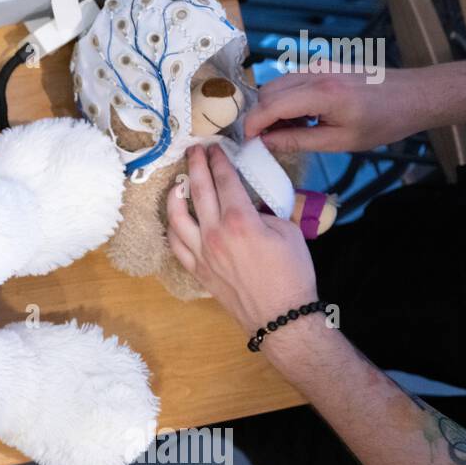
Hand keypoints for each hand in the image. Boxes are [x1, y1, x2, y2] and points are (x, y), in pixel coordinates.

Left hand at [166, 145, 317, 332]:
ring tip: (178, 183)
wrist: (281, 316)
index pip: (225, 181)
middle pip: (199, 191)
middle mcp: (215, 233)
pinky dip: (173, 228)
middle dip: (195, 166)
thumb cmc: (292, 274)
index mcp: (240, 220)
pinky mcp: (198, 270)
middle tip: (194, 151)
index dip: (219, 161)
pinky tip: (175, 219)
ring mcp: (202, 253)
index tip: (215, 148)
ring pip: (177, 217)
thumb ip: (264, 213)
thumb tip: (249, 205)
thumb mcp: (288, 232)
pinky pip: (176, 245)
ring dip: (175, 195)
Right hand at [243, 64, 418, 153]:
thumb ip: (298, 141)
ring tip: (288, 131)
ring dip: (272, 109)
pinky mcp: (322, 65)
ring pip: (276, 85)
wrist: (414, 95)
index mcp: (322, 93)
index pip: (269, 105)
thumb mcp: (340, 141)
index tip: (247, 143)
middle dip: (260, 117)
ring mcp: (318, 66)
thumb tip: (264, 144)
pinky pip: (290, 81)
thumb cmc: (383, 122)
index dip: (252, 125)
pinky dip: (286, 100)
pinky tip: (302, 117)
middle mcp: (315, 73)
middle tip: (267, 141)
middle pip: (267, 92)